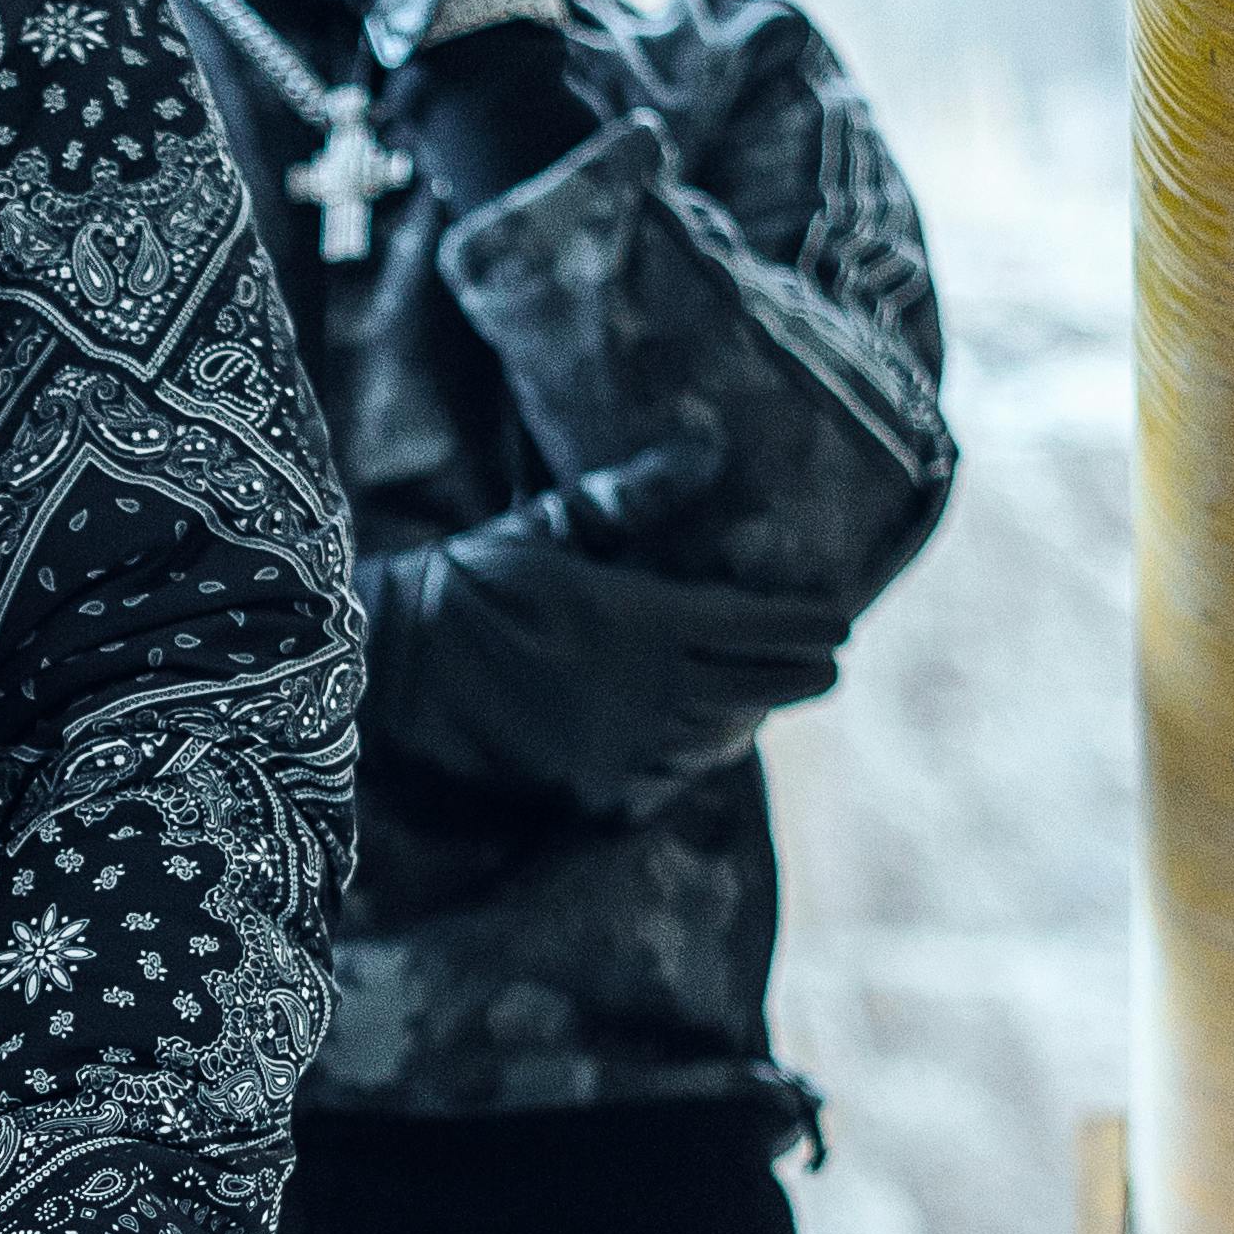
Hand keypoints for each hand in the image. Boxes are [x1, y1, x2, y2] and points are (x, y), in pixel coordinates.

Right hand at [368, 498, 846, 809]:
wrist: (388, 670)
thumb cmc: (467, 582)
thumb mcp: (549, 525)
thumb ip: (635, 493)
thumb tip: (709, 441)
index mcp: (641, 621)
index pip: (757, 626)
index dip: (809, 623)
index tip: (844, 616)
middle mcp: (643, 694)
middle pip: (754, 689)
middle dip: (799, 674)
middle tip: (829, 662)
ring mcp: (617, 751)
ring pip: (718, 740)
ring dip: (750, 717)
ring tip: (770, 698)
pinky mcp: (586, 791)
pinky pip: (668, 783)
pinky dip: (698, 762)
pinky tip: (707, 745)